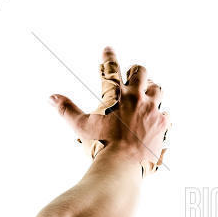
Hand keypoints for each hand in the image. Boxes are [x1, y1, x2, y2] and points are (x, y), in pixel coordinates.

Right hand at [51, 45, 170, 173]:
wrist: (122, 167)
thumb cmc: (100, 146)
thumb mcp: (81, 127)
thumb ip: (67, 110)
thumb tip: (52, 97)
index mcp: (116, 95)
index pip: (110, 69)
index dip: (108, 58)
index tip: (107, 49)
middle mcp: (137, 98)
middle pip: (141, 72)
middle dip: (136, 72)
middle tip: (132, 76)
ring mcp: (152, 111)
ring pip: (157, 90)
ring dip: (151, 92)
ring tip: (147, 96)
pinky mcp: (162, 126)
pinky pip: (165, 115)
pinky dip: (160, 116)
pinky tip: (156, 120)